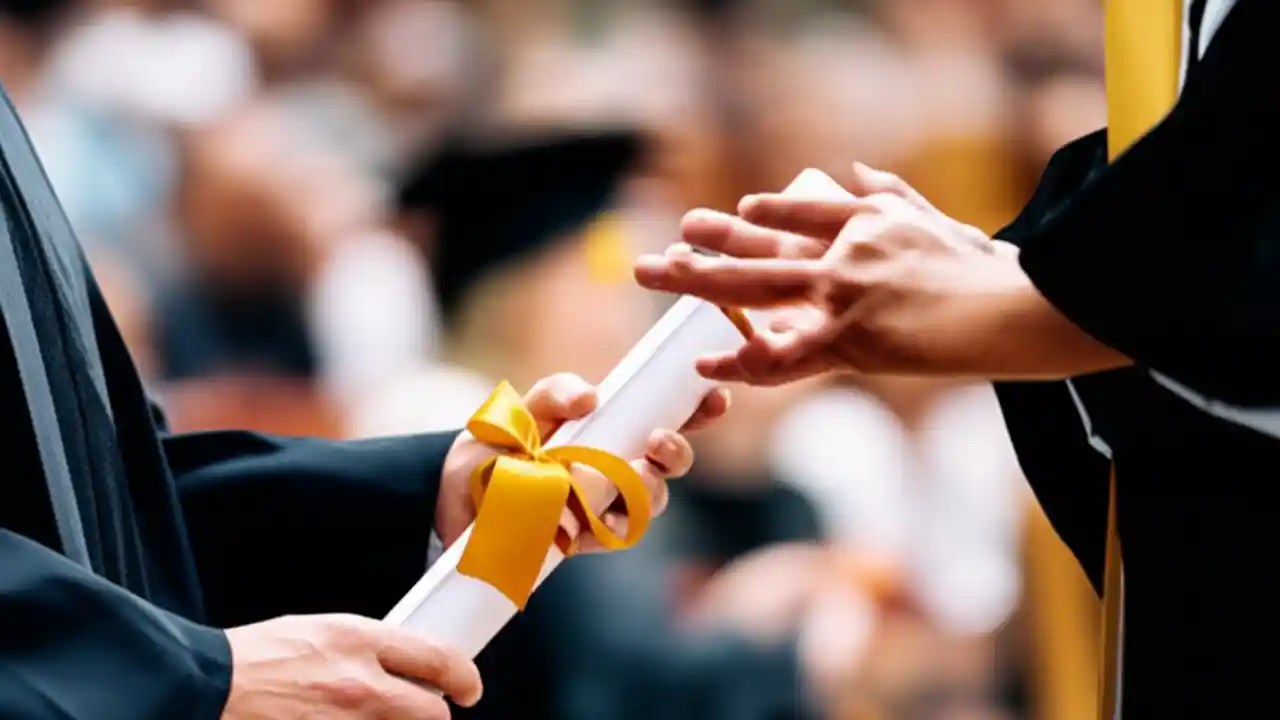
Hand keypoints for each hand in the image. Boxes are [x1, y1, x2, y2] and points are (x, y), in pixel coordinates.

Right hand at [222, 614, 480, 718]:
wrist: (209, 685)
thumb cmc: (261, 655)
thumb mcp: (326, 631)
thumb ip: (372, 648)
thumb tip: (409, 664)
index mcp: (360, 641)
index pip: (439, 658)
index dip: (465, 676)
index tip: (469, 686)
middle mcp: (359, 686)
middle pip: (432, 713)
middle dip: (433, 713)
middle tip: (427, 710)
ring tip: (374, 713)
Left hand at [436, 372, 728, 546]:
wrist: (449, 503)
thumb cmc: (491, 451)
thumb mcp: (518, 412)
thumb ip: (553, 395)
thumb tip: (591, 398)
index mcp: (611, 431)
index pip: (668, 418)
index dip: (698, 410)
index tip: (713, 396)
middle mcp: (616, 471)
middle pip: (669, 465)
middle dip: (675, 453)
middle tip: (658, 442)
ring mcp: (604, 509)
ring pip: (648, 502)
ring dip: (644, 487)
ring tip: (628, 473)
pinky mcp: (582, 541)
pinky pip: (611, 535)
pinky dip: (605, 522)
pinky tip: (590, 512)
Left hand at [635, 163, 1127, 383]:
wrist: (1020, 310)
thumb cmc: (991, 274)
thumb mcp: (943, 222)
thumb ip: (895, 196)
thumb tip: (858, 170)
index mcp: (870, 223)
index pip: (801, 215)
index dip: (761, 219)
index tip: (732, 215)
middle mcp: (847, 252)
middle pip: (763, 246)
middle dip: (710, 244)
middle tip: (670, 239)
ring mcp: (844, 295)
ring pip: (756, 289)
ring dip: (699, 281)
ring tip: (654, 272)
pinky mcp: (852, 341)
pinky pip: (786, 357)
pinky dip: (744, 363)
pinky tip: (706, 363)